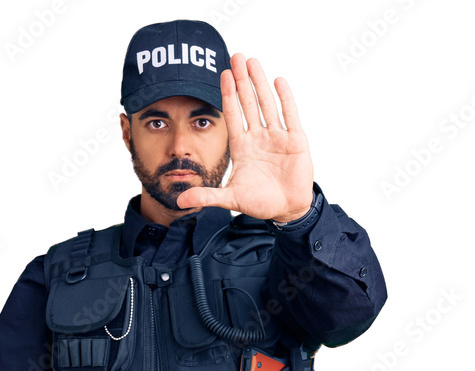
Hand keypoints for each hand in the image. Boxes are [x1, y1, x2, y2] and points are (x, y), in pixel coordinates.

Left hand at [176, 52, 313, 222]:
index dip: (228, 94)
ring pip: (267, 104)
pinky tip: (278, 81)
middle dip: (242, 80)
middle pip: (248, 103)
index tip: (223, 74)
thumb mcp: (230, 198)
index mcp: (242, 146)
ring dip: (260, 83)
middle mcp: (258, 137)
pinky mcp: (295, 141)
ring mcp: (277, 137)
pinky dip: (285, 98)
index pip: (233, 115)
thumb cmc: (260, 202)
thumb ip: (206, 196)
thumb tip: (178, 202)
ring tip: (253, 61)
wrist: (287, 210)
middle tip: (236, 56)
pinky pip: (290, 115)